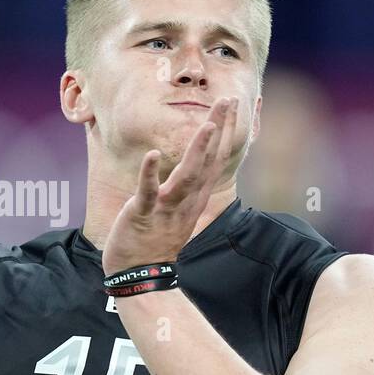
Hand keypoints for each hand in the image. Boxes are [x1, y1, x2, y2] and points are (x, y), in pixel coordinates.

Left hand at [100, 97, 237, 275]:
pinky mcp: (144, 214)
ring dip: (198, 151)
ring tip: (207, 125)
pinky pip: (148, 192)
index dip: (225, 130)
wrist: (140, 274)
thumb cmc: (157, 238)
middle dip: (219, 129)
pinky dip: (150, 174)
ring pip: (187, 176)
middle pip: (209, 161)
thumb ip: (190, 187)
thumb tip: (198, 165)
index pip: (216, 158)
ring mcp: (167, 207)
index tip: (232, 104)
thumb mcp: (181, 209)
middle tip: (228, 100)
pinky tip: (152, 154)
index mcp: (196, 196)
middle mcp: (187, 199)